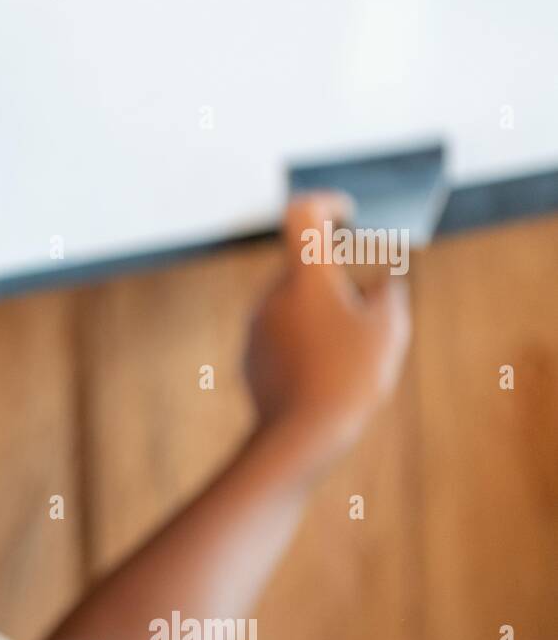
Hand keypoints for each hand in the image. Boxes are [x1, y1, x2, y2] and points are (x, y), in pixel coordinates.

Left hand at [243, 191, 411, 475]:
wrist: (300, 435)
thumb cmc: (349, 377)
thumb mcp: (388, 329)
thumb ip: (387, 294)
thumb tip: (379, 285)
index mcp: (305, 277)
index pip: (303, 215)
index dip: (326, 204)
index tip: (345, 212)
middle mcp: (272, 295)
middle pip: (305, 269)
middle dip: (336, 281)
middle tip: (367, 318)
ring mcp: (256, 327)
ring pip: (294, 306)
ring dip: (323, 317)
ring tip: (350, 357)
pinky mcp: (250, 357)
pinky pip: (282, 336)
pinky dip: (305, 343)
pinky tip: (326, 376)